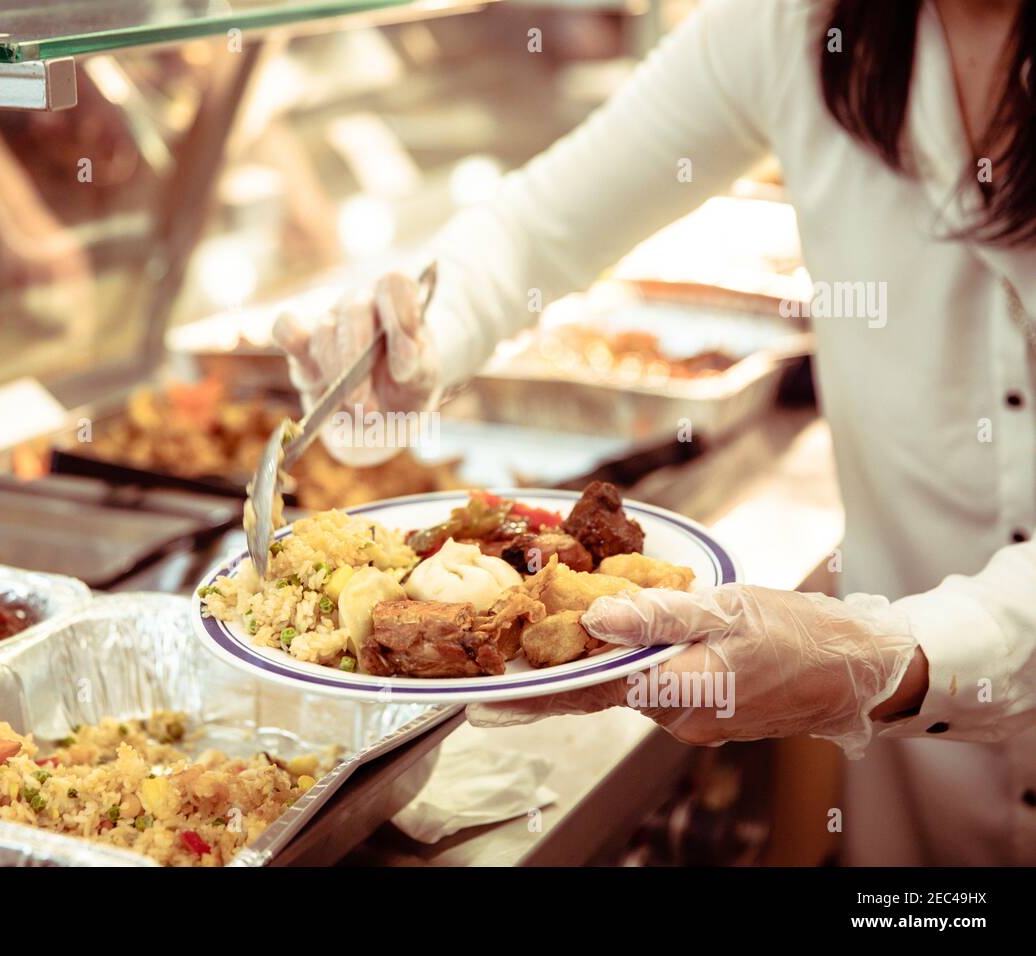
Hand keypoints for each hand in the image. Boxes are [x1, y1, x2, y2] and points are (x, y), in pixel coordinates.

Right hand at [273, 272, 437, 465]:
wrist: (381, 419)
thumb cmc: (405, 391)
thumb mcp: (423, 381)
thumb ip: (418, 364)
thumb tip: (407, 355)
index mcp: (396, 305)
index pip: (393, 284)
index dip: (400, 313)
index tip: (408, 355)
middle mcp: (361, 306)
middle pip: (355, 310)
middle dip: (358, 356)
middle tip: (366, 401)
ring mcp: (330, 322)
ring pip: (323, 331)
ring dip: (336, 372)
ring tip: (356, 405)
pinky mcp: (301, 344)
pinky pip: (285, 327)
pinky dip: (294, 347)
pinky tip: (313, 381)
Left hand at [467, 584, 923, 757]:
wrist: (862, 668)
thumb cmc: (800, 633)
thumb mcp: (726, 608)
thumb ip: (657, 615)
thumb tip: (594, 619)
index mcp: (678, 692)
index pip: (587, 694)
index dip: (535, 692)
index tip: (485, 700)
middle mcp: (679, 717)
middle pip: (602, 690)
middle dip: (560, 668)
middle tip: (514, 641)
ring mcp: (695, 719)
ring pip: (631, 685)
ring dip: (601, 660)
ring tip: (569, 621)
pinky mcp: (709, 710)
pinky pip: (659, 685)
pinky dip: (638, 661)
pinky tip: (633, 632)